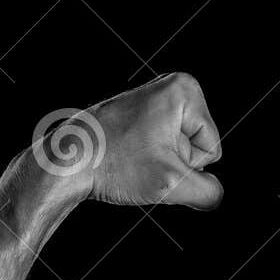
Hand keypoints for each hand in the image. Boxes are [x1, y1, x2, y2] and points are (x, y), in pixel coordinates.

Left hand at [37, 72, 223, 209]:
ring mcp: (153, 98)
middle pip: (197, 147)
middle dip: (173, 163)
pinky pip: (161, 147)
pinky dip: (146, 160)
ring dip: (159, 164)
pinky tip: (125, 157)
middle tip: (139, 160)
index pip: (212, 150)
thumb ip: (209, 193)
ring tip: (130, 158)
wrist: (65, 162)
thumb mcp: (172, 185)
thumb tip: (214, 193)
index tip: (151, 157)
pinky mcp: (138, 112)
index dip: (185, 166)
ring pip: (178, 150)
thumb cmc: (114, 166)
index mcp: (185, 90)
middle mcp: (170, 86)